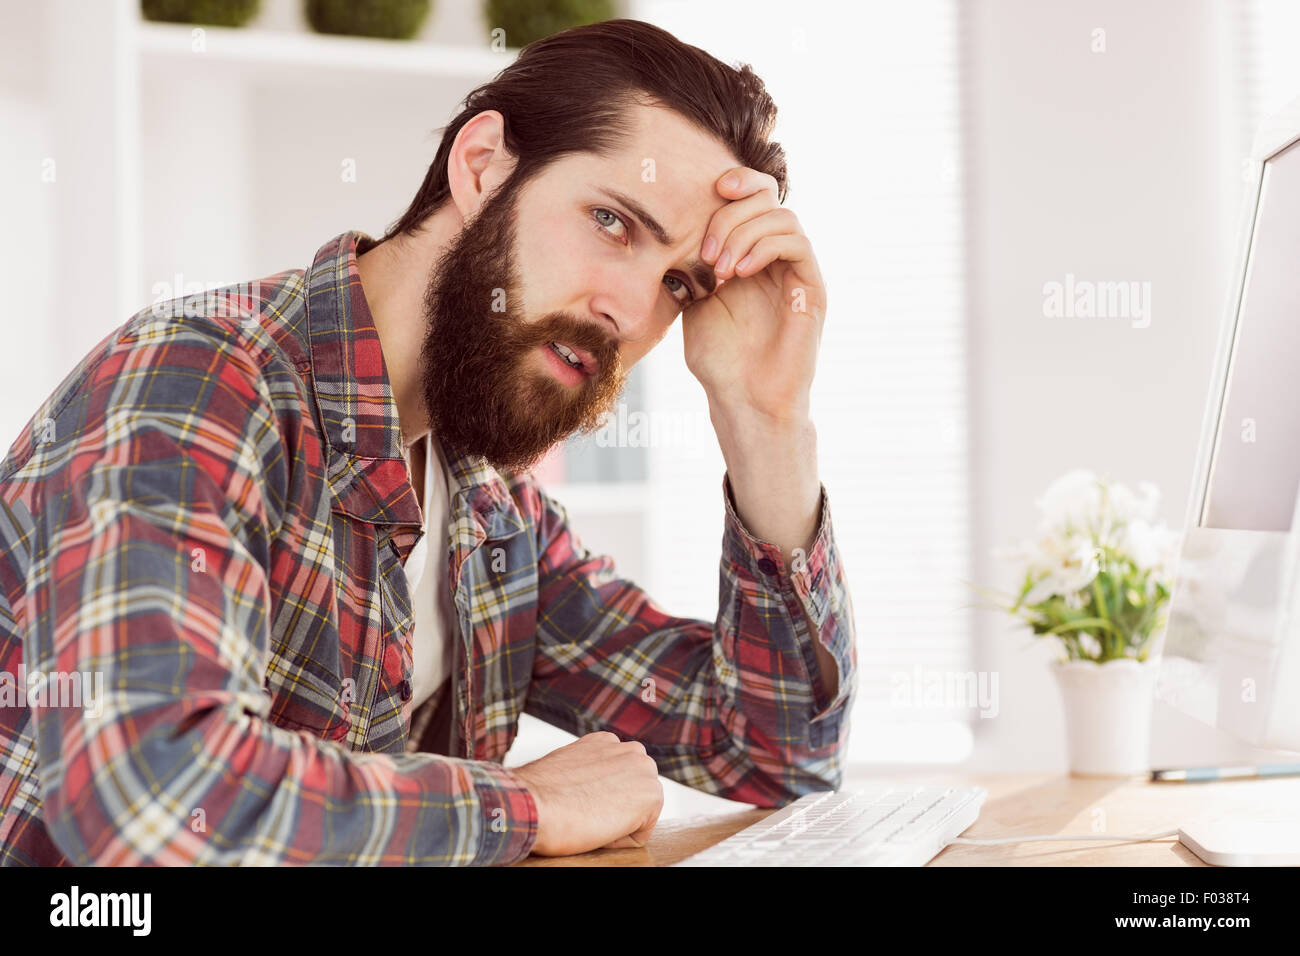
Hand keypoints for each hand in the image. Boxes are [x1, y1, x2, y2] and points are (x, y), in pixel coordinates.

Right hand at [511, 731, 663, 855]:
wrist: (532, 804)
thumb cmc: (538, 795)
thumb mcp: (565, 769)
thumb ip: (585, 771)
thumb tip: (587, 789)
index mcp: (607, 743)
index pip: (616, 783)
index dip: (594, 802)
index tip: (575, 804)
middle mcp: (631, 751)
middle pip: (631, 797)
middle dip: (612, 810)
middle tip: (583, 814)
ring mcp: (644, 770)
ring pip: (637, 815)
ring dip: (616, 824)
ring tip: (589, 819)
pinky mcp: (652, 795)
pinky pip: (640, 834)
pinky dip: (620, 841)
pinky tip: (597, 828)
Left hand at [682, 166, 827, 425]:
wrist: (743, 398)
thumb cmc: (719, 357)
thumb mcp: (694, 298)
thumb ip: (696, 259)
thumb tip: (680, 222)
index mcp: (750, 252)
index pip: (752, 196)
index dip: (735, 182)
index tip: (707, 191)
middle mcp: (777, 256)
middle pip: (768, 197)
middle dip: (731, 213)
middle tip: (706, 253)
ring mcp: (797, 271)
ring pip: (782, 217)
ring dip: (743, 234)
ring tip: (720, 270)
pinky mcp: (812, 288)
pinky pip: (797, 244)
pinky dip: (765, 247)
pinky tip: (740, 273)